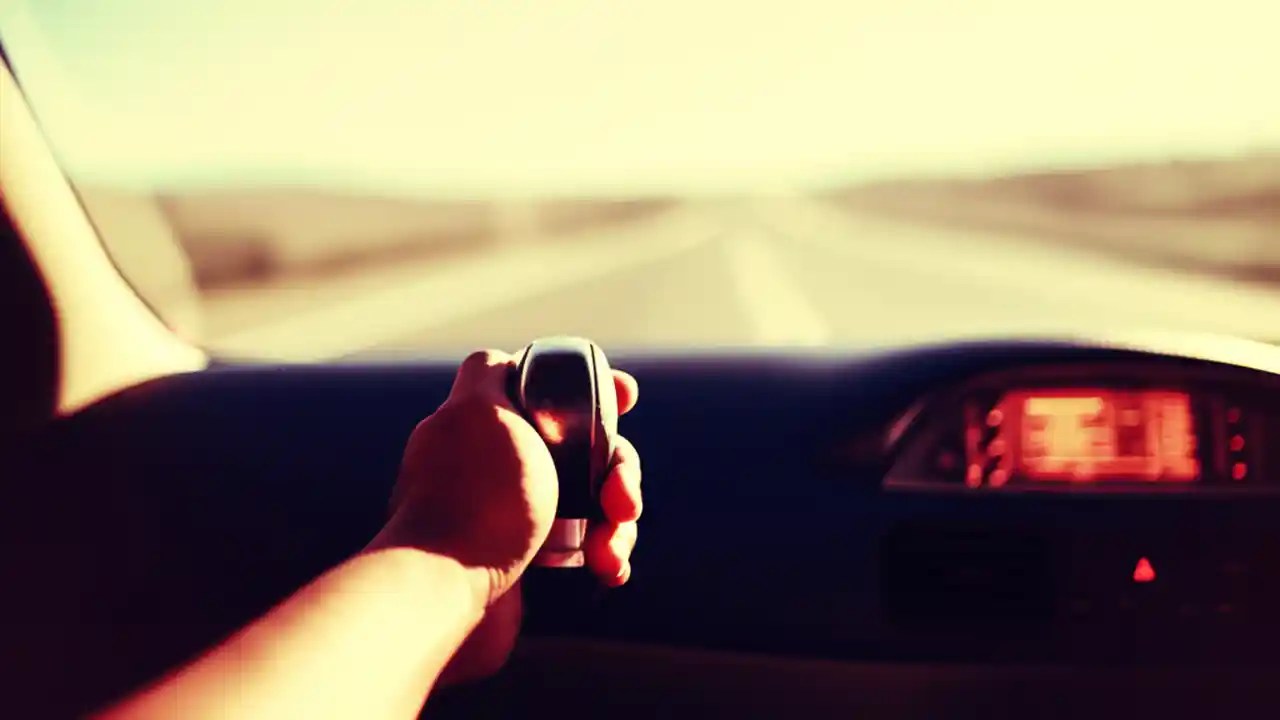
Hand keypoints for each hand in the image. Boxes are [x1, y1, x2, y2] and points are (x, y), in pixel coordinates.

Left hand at [370, 349, 641, 679]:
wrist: (445, 590)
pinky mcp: (525, 561)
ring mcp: (512, 514)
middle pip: (586, 449)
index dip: (595, 389)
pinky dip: (605, 552)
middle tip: (623, 503)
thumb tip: (495, 360)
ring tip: (611, 554)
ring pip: (592, 499)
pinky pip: (584, 546)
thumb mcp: (476, 412)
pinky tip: (611, 568)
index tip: (628, 394)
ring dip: (617, 523)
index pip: (552, 391)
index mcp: (490, 424)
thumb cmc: (474, 502)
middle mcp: (500, 465)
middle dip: (619, 473)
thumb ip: (486, 374)